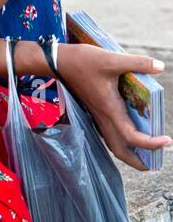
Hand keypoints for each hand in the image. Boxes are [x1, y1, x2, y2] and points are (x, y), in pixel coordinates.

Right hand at [57, 43, 171, 170]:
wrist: (59, 62)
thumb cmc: (84, 61)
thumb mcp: (112, 59)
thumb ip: (138, 63)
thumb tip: (160, 67)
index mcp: (110, 109)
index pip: (131, 136)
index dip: (150, 143)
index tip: (167, 140)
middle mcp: (104, 116)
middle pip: (119, 150)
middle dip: (136, 161)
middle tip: (153, 163)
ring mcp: (98, 115)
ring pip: (113, 142)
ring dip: (128, 152)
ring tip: (145, 153)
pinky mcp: (95, 110)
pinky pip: (109, 132)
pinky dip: (121, 139)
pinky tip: (130, 131)